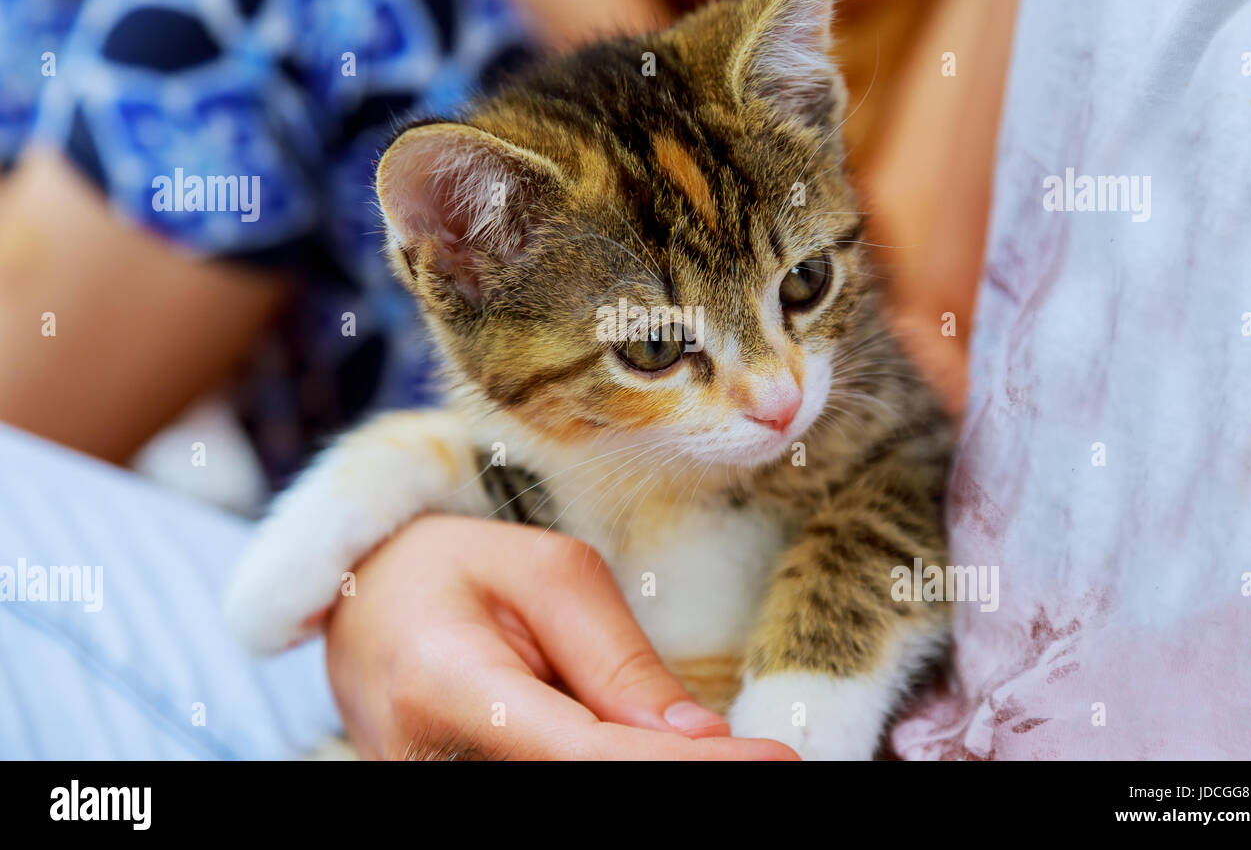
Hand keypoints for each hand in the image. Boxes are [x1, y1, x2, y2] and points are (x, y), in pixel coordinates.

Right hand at [325, 514, 798, 759]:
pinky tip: (639, 743)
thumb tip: (700, 739)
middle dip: (678, 770)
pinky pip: (551, 785)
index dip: (687, 769)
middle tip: (759, 756)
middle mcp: (429, 763)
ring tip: (658, 716)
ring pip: (571, 788)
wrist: (361, 607)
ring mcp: (436, 790)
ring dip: (642, 762)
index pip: (590, 756)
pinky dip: (610, 764)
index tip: (775, 763)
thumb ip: (618, 658)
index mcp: (447, 686)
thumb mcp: (546, 573)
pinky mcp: (453, 796)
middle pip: (585, 785)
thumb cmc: (456, 569)